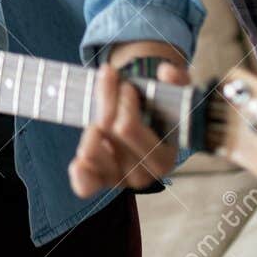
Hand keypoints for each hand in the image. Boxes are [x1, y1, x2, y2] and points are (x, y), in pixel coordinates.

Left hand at [68, 47, 190, 196]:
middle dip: (107, 100)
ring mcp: (120, 180)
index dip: (122, 102)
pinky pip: (84, 185)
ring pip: (90, 150)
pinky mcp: (102, 181)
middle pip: (107, 130)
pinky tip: (78, 161)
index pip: (126, 127)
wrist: (144, 125)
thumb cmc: (159, 109)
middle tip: (111, 84)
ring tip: (101, 111)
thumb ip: (177, 80)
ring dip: (92, 123)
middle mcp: (143, 175)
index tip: (127, 86)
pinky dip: (79, 172)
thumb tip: (167, 72)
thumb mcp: (173, 92)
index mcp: (164, 158)